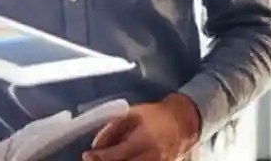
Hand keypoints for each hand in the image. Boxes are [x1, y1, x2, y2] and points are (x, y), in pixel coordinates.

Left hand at [84, 94, 201, 160]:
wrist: (183, 123)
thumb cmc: (155, 115)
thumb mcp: (132, 114)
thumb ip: (112, 129)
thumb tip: (96, 145)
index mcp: (144, 140)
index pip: (117, 154)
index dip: (99, 157)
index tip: (87, 155)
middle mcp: (151, 157)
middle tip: (92, 159)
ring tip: (104, 159)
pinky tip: (119, 159)